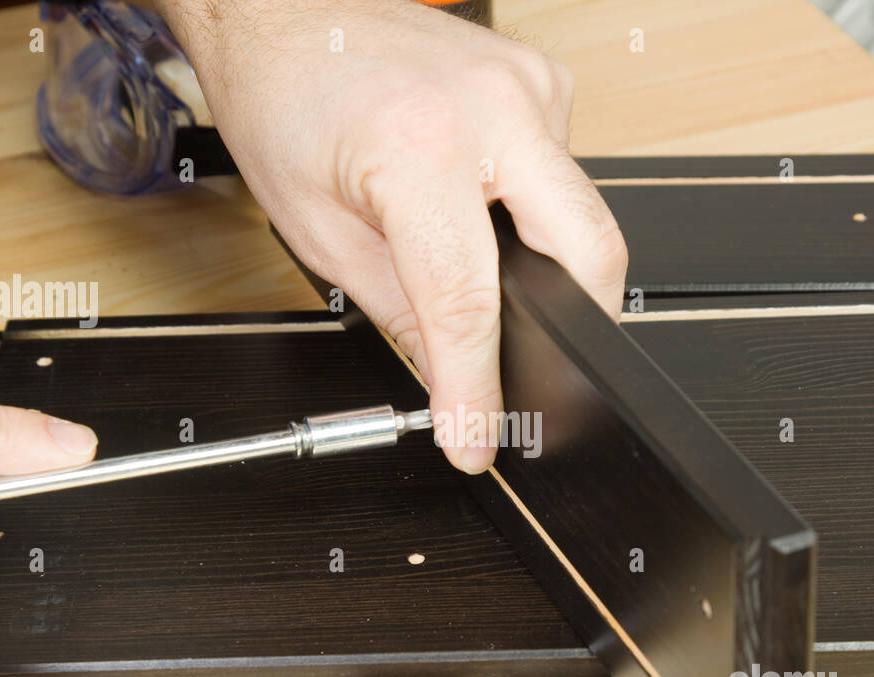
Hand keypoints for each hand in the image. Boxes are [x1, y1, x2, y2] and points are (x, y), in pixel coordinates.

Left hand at [156, 0, 627, 471]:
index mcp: (420, 147)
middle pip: (589, 251)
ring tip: (484, 266)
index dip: (478, 387)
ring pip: (584, 211)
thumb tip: (449, 373)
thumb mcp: (320, 231)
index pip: (470, 300)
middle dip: (580, 328)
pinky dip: (536, 208)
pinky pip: (564, 171)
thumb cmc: (284, 98)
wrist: (285, 11)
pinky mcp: (542, 79)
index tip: (478, 437)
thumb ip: (399, 312)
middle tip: (543, 378)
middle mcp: (493, 107)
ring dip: (552, 260)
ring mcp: (529, 86)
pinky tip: (485, 204)